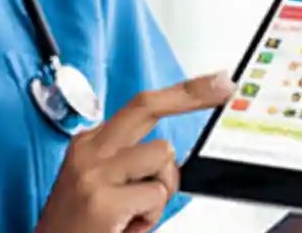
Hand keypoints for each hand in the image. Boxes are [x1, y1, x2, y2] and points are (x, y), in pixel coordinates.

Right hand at [35, 72, 236, 232]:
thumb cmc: (79, 225)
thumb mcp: (100, 183)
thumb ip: (129, 162)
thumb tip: (168, 155)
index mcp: (90, 142)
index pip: (141, 105)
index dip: (182, 92)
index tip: (214, 83)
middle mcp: (90, 149)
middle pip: (147, 105)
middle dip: (191, 94)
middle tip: (222, 87)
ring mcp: (94, 172)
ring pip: (162, 155)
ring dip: (161, 189)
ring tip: (136, 212)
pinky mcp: (102, 199)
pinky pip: (155, 194)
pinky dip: (151, 216)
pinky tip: (127, 226)